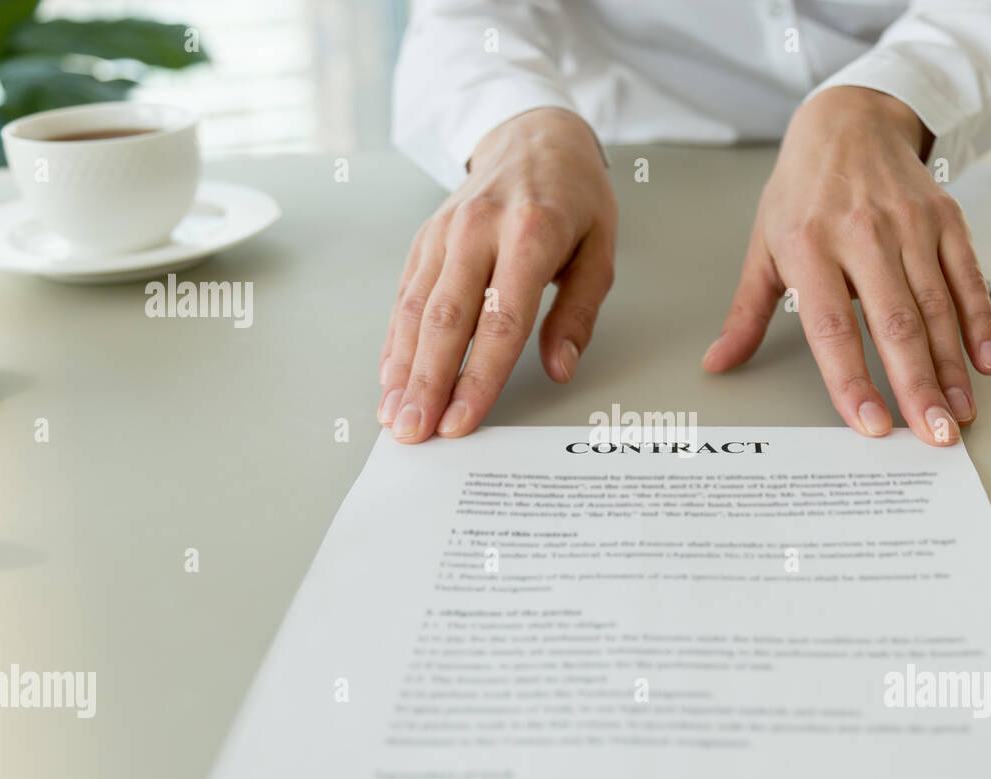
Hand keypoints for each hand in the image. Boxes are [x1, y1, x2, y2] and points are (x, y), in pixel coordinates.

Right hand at [379, 108, 616, 441]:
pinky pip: (405, 295)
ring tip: (393, 417)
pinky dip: (395, 341)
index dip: (479, 379)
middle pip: (447, 320)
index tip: (462, 422)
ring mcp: (445, 232)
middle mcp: (479, 230)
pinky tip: (389, 377)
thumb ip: (579, 314)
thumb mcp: (600, 252)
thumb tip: (561, 369)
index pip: (501, 323)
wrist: (534, 134)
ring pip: (417, 310)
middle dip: (427, 384)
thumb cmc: (574, 198)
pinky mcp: (425, 238)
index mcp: (531, 234)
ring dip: (402, 369)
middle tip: (414, 433)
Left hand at [703, 86, 990, 445]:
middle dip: (917, 386)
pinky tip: (985, 363)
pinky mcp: (945, 219)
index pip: (832, 328)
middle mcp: (862, 235)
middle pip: (895, 325)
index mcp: (808, 247)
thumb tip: (718, 363)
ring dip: (951, 367)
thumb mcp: (763, 245)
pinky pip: (967, 278)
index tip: (871, 425)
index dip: (852, 380)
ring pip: (936, 308)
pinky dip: (980, 323)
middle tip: (934, 436)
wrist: (849, 120)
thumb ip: (746, 312)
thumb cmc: (800, 192)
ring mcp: (909, 225)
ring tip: (958, 414)